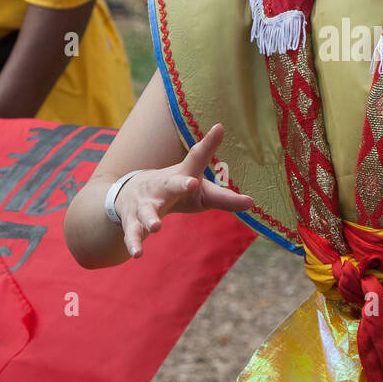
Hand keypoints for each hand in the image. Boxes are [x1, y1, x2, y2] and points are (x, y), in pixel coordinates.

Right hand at [114, 123, 253, 258]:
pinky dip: (134, 243)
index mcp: (182, 175)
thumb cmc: (176, 191)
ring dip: (151, 218)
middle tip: (192, 183)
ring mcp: (145, 203)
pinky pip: (133, 233)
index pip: (198, 158)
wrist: (130, 193)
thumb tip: (253, 202)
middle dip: (181, 184)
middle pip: (172, 183)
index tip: (219, 128)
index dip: (209, 144)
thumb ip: (225, 197)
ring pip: (147, 210)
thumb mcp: (201, 192)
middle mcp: (163, 186)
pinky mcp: (133, 220)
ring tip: (157, 227)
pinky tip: (138, 253)